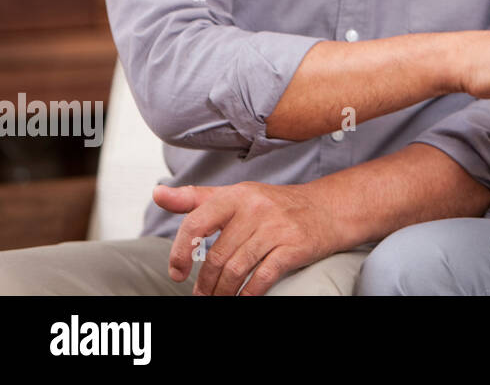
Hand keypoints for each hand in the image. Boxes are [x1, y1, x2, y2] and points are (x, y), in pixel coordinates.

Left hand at [155, 180, 342, 295]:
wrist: (327, 208)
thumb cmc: (276, 205)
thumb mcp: (237, 195)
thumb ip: (196, 198)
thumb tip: (158, 194)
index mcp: (237, 194)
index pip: (197, 222)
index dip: (180, 251)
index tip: (177, 272)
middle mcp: (256, 208)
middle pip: (217, 256)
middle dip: (205, 283)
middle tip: (201, 295)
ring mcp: (276, 228)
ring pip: (237, 269)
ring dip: (223, 292)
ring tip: (218, 299)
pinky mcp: (294, 247)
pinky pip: (263, 277)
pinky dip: (248, 293)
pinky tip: (243, 297)